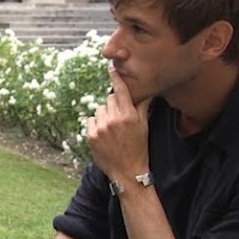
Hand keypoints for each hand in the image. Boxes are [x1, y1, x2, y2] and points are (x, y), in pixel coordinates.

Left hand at [86, 66, 151, 180]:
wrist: (128, 171)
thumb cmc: (139, 147)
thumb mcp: (144, 126)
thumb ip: (142, 106)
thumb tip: (147, 91)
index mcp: (129, 115)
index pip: (121, 91)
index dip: (115, 78)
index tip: (111, 67)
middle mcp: (114, 119)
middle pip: (110, 99)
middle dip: (114, 106)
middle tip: (120, 120)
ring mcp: (101, 128)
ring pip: (99, 110)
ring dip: (104, 115)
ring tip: (112, 129)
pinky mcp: (91, 136)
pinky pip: (91, 120)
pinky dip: (96, 124)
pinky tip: (104, 135)